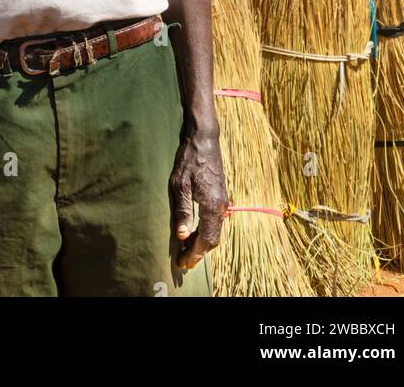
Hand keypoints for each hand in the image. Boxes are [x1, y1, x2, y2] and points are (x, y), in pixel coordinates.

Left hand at [168, 126, 228, 270]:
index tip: (183, 263)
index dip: (194, 254)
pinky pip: (215, 220)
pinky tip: (194, 231)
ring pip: (215, 230)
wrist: (204, 138)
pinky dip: (206, 230)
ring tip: (187, 249)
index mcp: (212, 206)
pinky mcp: (221, 195)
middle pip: (213, 238)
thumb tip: (183, 236)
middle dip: (199, 252)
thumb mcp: (180, 184)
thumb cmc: (189, 159)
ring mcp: (223, 201)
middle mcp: (221, 206)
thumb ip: (183, 211)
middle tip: (183, 261)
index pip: (206, 239)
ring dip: (202, 242)